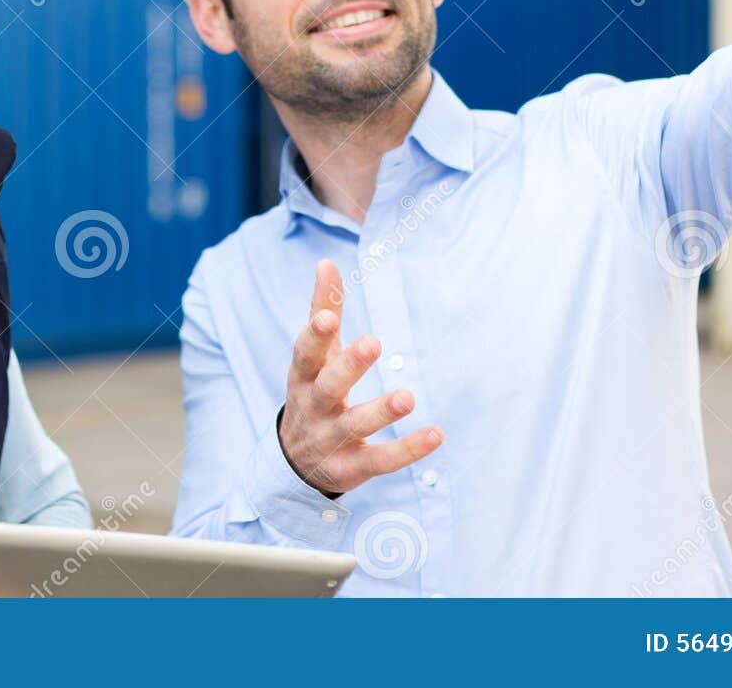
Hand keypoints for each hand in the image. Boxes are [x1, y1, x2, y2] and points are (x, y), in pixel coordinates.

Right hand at [278, 259, 441, 496]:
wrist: (295, 462)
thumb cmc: (312, 391)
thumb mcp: (314, 355)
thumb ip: (322, 310)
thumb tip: (326, 263)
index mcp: (302, 377)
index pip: (304, 354)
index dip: (313, 336)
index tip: (326, 317)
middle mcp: (313, 408)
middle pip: (328, 387)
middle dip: (348, 366)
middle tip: (373, 341)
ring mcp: (330, 440)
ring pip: (354, 425)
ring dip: (380, 411)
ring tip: (407, 396)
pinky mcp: (351, 468)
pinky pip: (380, 461)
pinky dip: (407, 450)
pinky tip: (435, 434)